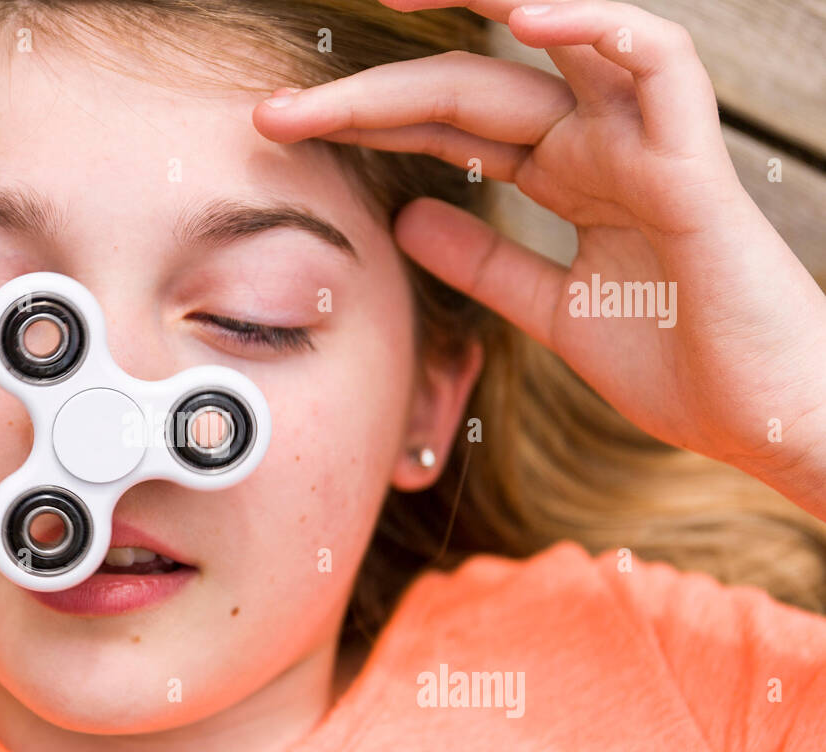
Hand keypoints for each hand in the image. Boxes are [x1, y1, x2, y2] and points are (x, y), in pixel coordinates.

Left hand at [253, 0, 825, 514]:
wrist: (762, 421)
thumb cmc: (677, 364)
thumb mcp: (549, 312)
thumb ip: (485, 263)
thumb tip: (408, 220)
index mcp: (566, 176)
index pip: (449, 125)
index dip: (367, 120)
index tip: (283, 131)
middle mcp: (599, 145)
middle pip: (470, 86)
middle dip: (370, 94)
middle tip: (277, 112)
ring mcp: (646, 144)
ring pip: (555, 41)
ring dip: (474, 11)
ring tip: (390, 0)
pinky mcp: (694, 162)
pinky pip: (658, 61)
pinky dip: (595, 27)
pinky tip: (520, 16)